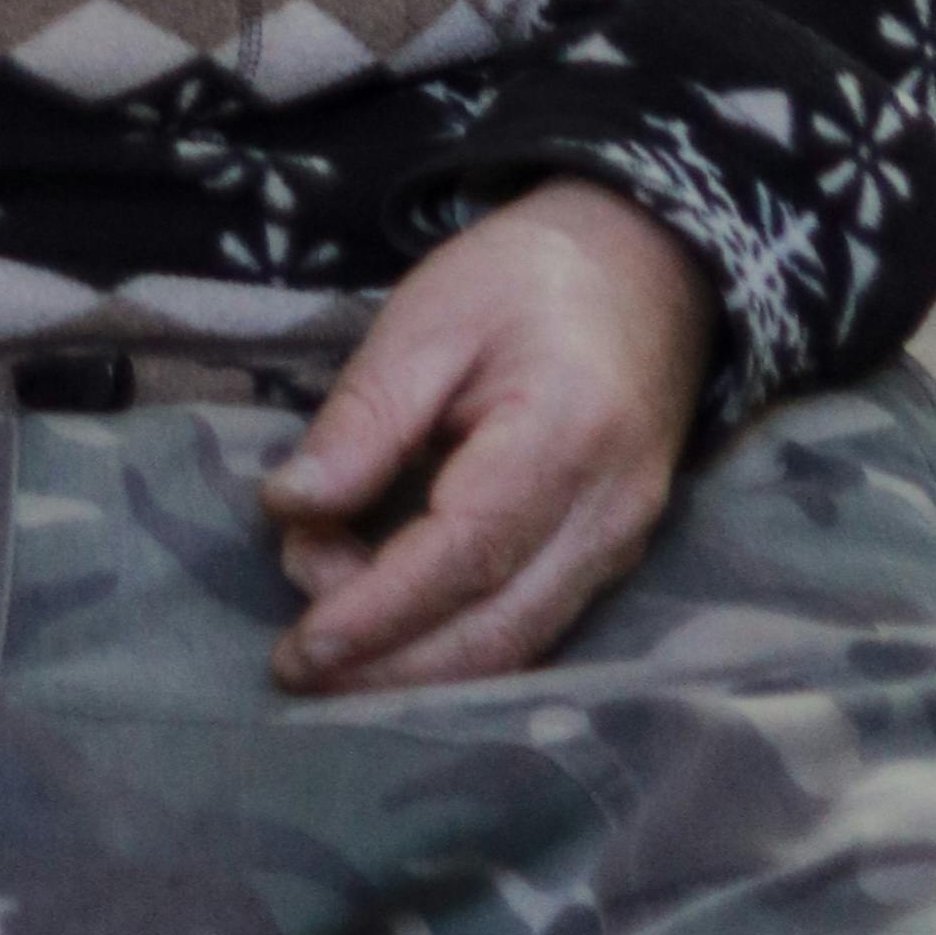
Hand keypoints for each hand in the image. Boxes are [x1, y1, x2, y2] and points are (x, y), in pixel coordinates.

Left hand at [258, 182, 714, 695]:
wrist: (644, 268)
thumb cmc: (526, 278)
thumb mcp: (430, 316)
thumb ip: (365, 417)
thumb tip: (291, 509)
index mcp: (566, 432)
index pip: (465, 553)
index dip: (378, 611)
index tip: (300, 647)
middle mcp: (609, 513)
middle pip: (495, 633)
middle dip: (388, 667)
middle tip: (296, 659)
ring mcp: (621, 547)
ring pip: (516, 650)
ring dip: (415, 666)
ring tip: (329, 634)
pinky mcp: (613, 562)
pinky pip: (532, 631)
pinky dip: (455, 648)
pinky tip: (390, 629)